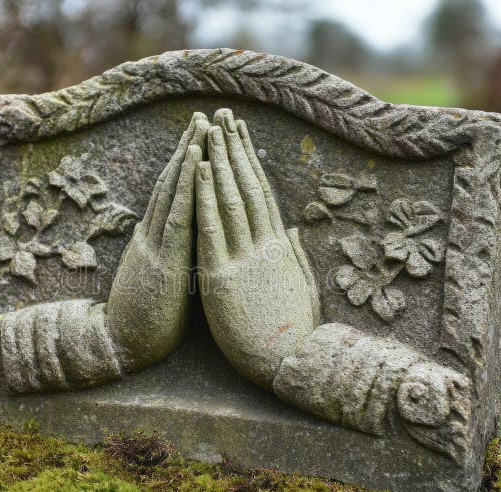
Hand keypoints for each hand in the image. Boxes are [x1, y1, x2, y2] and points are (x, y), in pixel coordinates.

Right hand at [107, 113, 208, 370]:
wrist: (119, 347)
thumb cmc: (146, 321)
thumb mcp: (163, 283)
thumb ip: (173, 260)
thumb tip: (189, 247)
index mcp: (156, 241)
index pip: (172, 197)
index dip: (186, 167)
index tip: (200, 140)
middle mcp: (153, 236)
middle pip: (172, 184)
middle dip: (188, 149)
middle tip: (201, 117)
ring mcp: (156, 246)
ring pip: (173, 193)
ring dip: (189, 158)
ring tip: (201, 127)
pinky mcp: (163, 261)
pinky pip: (178, 217)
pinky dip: (188, 188)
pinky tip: (198, 166)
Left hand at [195, 109, 319, 389]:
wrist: (292, 367)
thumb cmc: (295, 334)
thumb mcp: (299, 289)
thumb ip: (294, 256)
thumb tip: (291, 229)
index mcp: (279, 249)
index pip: (263, 196)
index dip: (251, 164)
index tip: (242, 138)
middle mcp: (263, 247)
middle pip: (248, 188)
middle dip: (235, 150)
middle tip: (225, 116)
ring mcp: (243, 260)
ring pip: (231, 200)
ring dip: (220, 161)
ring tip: (211, 129)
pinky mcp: (221, 279)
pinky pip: (211, 229)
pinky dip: (205, 197)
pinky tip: (201, 169)